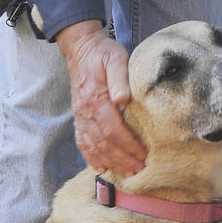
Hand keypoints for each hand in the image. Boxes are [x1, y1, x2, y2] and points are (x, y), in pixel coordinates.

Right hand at [55, 20, 146, 176]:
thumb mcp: (115, 58)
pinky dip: (91, 157)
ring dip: (110, 161)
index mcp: (96, 98)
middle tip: (139, 169)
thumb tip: (123, 98)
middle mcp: (86, 111)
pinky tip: (101, 167)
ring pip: (94, 146)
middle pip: (104, 142)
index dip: (128, 145)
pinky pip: (82, 142)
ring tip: (126, 173)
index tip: (142, 154)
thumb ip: (119, 78)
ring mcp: (80, 116)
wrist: (81, 49)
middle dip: (122, 158)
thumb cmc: (103, 53)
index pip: (112, 129)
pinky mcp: (79, 117)